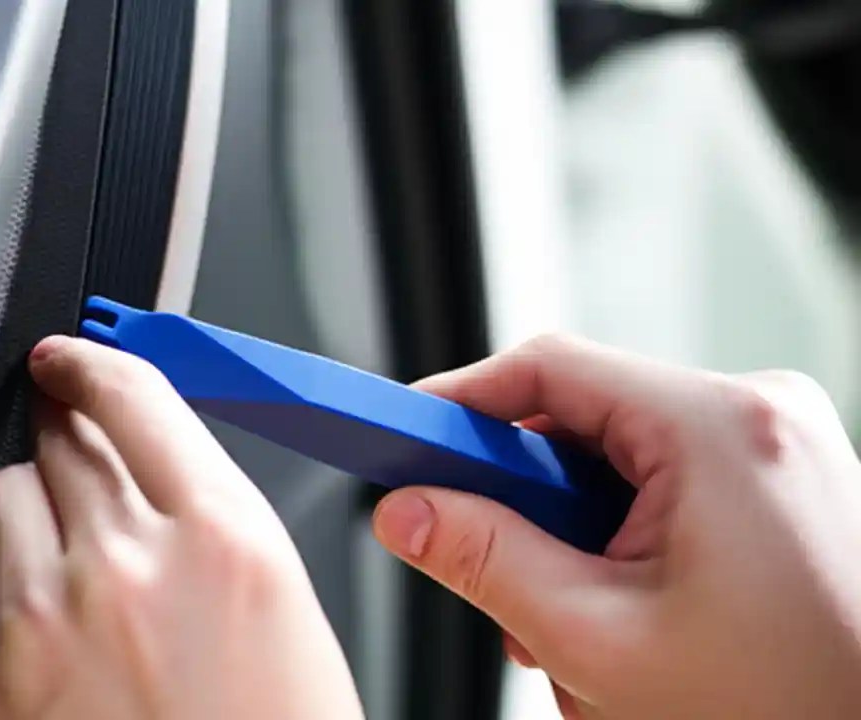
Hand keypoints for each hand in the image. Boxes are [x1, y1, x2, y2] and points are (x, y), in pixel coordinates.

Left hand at [0, 336, 362, 719]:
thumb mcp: (276, 606)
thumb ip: (204, 510)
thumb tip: (136, 449)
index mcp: (222, 541)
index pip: (134, 398)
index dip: (92, 362)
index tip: (69, 358)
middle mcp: (124, 567)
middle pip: (59, 441)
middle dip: (70, 455)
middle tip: (91, 502)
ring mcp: (38, 621)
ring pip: (2, 498)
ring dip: (32, 520)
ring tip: (73, 590)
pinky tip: (30, 624)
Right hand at [372, 334, 860, 718]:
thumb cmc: (787, 710)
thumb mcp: (599, 638)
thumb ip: (485, 562)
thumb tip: (410, 512)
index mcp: (721, 428)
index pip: (548, 366)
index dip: (458, 401)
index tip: (400, 437)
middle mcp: (759, 415)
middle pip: (580, 417)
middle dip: (519, 498)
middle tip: (486, 569)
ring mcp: (778, 446)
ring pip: (617, 457)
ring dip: (569, 532)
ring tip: (577, 620)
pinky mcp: (780, 481)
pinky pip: (664, 481)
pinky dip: (618, 537)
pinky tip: (624, 609)